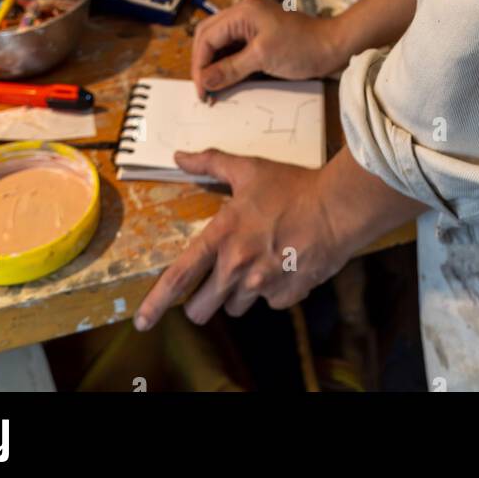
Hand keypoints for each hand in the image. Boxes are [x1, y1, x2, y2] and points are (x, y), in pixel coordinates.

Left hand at [134, 150, 345, 328]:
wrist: (337, 208)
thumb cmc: (292, 187)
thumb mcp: (249, 169)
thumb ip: (210, 163)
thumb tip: (178, 156)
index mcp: (222, 236)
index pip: (179, 277)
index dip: (155, 303)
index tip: (142, 321)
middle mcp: (236, 267)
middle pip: (202, 310)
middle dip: (203, 302)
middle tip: (215, 285)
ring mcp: (261, 286)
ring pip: (234, 308)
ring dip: (239, 294)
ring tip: (257, 265)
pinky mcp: (285, 297)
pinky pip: (268, 305)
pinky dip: (272, 292)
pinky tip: (283, 265)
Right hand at [190, 0, 343, 97]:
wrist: (334, 46)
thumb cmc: (303, 48)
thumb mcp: (263, 58)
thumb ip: (230, 69)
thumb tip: (204, 81)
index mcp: (242, 11)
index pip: (207, 37)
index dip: (200, 65)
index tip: (201, 90)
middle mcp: (243, 13)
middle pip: (208, 36)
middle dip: (202, 63)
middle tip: (203, 90)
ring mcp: (251, 23)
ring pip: (220, 43)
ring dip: (213, 65)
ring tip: (212, 89)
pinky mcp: (259, 35)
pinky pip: (234, 48)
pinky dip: (227, 64)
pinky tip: (226, 80)